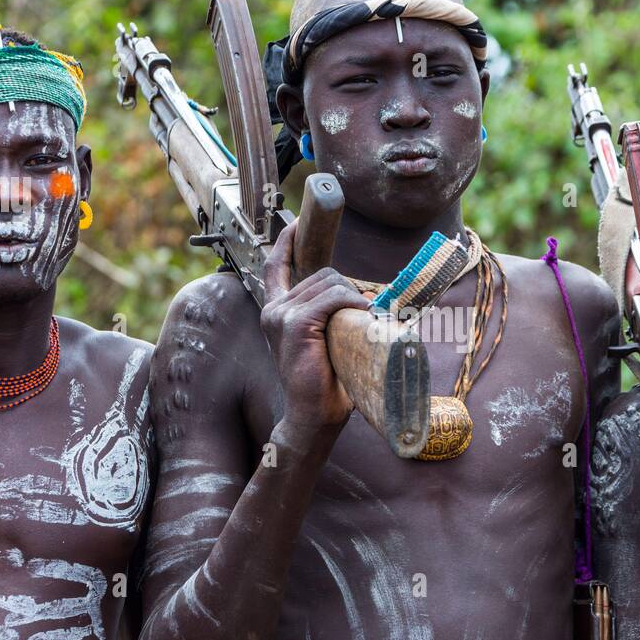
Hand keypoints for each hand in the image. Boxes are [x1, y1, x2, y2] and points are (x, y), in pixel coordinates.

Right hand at [260, 222, 371, 434]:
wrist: (313, 415)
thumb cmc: (325, 383)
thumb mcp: (325, 340)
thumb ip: (330, 315)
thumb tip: (366, 297)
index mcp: (277, 312)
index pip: (277, 266)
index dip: (287, 242)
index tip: (297, 224)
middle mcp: (274, 310)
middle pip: (321, 274)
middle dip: (348, 290)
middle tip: (363, 315)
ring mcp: (281, 316)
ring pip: (329, 283)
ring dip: (354, 299)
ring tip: (362, 323)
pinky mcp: (295, 324)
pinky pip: (332, 297)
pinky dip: (352, 303)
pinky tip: (364, 316)